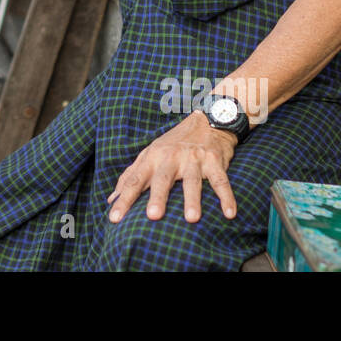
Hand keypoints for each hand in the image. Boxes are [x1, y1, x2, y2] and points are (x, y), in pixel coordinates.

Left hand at [106, 110, 237, 222]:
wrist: (206, 120)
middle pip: (162, 178)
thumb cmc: (173, 144)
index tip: (114, 218)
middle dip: (157, 197)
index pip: (134, 180)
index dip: (124, 199)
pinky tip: (229, 213)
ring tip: (191, 219)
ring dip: (192, 200)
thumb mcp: (149, 154)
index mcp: (152, 157)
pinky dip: (227, 197)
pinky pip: (221, 181)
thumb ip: (130, 176)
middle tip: (152, 216)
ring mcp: (194, 159)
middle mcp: (171, 157)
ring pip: (193, 181)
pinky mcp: (214, 161)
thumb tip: (111, 199)